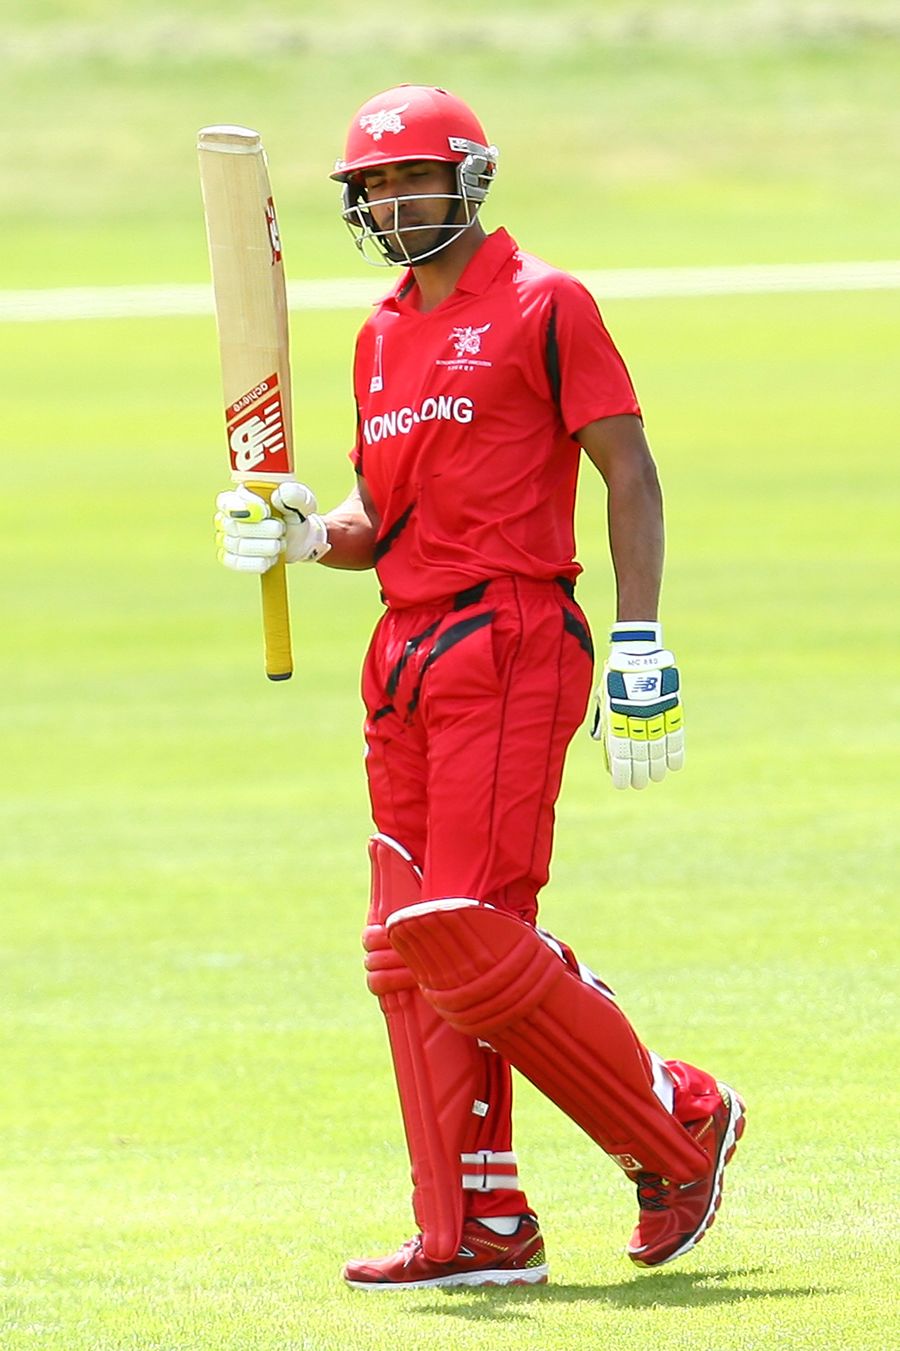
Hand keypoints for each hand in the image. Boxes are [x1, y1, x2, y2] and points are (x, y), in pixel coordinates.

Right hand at [215, 482, 329, 572]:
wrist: (301, 539)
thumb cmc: (295, 514)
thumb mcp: (302, 501)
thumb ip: (295, 494)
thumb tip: (279, 495)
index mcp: (239, 497)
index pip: (226, 502)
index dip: (242, 508)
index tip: (265, 512)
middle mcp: (228, 518)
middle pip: (234, 526)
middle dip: (263, 530)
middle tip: (280, 529)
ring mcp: (228, 540)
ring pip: (239, 546)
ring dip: (266, 547)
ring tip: (281, 543)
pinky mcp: (233, 559)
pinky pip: (238, 563)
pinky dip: (259, 562)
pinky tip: (272, 557)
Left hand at [590, 622, 683, 789]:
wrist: (636, 653)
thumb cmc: (614, 677)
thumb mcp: (604, 698)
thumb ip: (603, 721)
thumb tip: (599, 741)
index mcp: (616, 719)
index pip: (619, 753)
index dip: (621, 772)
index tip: (622, 785)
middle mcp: (636, 720)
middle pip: (639, 755)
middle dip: (639, 774)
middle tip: (640, 784)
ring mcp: (654, 715)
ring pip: (657, 749)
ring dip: (657, 767)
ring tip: (655, 777)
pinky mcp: (670, 707)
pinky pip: (675, 735)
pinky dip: (675, 752)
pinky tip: (673, 765)